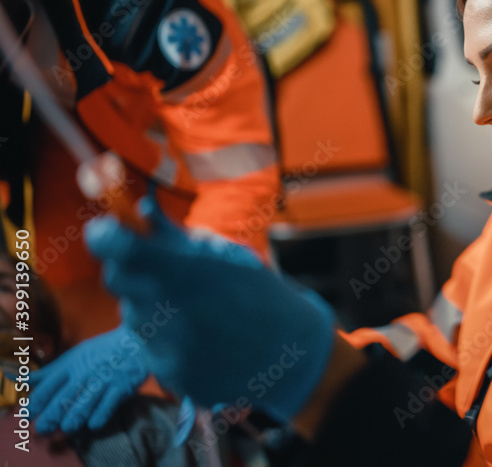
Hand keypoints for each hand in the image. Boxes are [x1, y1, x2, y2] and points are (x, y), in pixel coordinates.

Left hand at [29, 326, 147, 433]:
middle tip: (44, 428)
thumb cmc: (104, 350)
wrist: (138, 341)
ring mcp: (105, 380)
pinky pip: (110, 403)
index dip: (37, 400)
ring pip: (87, 401)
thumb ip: (50, 372)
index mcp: (73, 365)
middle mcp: (86, 373)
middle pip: (66, 395)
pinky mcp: (122, 386)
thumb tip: (21, 380)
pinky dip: (101, 415)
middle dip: (52, 414)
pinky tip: (94, 424)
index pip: (50, 384)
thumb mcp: (75, 355)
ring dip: (75, 416)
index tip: (28, 413)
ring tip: (68, 428)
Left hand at [84, 196, 335, 422]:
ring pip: (132, 316)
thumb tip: (141, 210)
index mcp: (187, 273)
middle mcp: (170, 312)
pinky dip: (167, 340)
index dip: (106, 236)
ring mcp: (167, 349)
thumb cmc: (259, 294)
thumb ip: (177, 236)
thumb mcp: (226, 256)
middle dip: (133, 271)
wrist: (290, 352)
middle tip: (164, 272)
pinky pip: (150, 349)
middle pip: (118, 281)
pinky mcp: (169, 377)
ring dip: (151, 307)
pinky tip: (201, 339)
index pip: (119, 249)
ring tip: (194, 311)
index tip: (107, 230)